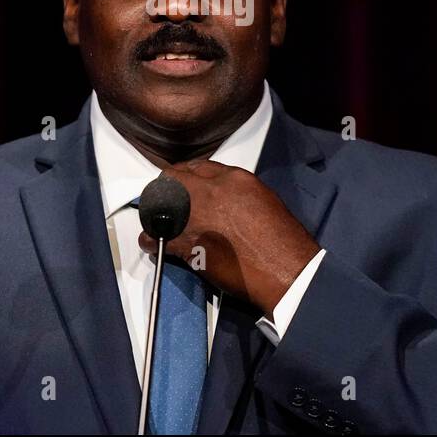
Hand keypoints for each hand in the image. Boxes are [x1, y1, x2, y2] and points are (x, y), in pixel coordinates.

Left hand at [137, 159, 320, 316]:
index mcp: (234, 178)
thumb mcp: (263, 201)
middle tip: (167, 204)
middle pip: (173, 179)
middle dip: (167, 190)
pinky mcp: (187, 241)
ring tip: (161, 224)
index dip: (186, 178)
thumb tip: (221, 201)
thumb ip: (237, 194)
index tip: (182, 186)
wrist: (284, 269)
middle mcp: (211, 190)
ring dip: (157, 214)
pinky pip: (156, 236)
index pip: (198, 167)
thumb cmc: (282, 241)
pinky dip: (151, 241)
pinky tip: (154, 244)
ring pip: (160, 204)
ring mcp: (196, 214)